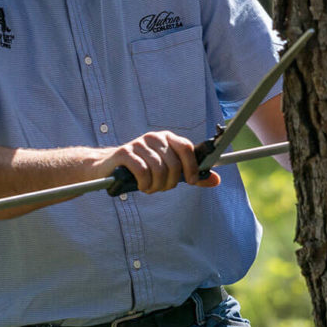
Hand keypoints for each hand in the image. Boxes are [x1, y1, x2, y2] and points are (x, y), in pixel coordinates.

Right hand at [96, 130, 220, 193]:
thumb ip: (192, 175)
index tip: (192, 181)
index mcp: (168, 138)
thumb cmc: (144, 169)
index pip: (187, 148)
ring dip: (156, 186)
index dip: (192, 167)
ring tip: (150, 188)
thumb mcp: (170, 172)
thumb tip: (216, 180)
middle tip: (162, 188)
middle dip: (170, 182)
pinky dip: (144, 184)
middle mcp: (154, 137)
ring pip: (158, 170)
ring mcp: (138, 143)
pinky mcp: (124, 152)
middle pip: (173, 164)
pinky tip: (141, 186)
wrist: (109, 167)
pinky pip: (142, 171)